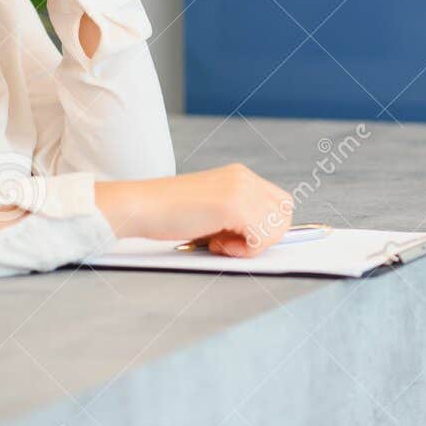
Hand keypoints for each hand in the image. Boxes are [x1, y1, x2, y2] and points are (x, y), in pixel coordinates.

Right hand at [93, 163, 295, 257]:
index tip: (236, 237)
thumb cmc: (168, 212)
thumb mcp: (211, 208)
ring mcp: (241, 189)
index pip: (279, 202)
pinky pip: (261, 237)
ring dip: (253, 245)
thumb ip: (237, 214)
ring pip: (277, 227)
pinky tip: (217, 244)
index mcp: (239, 175)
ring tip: (220, 243)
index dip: (264, 227)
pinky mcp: (234, 205)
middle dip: (264, 236)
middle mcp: (244, 177)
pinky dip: (244, 250)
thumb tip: (263, 236)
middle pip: (284, 214)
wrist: (141, 206)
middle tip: (230, 242)